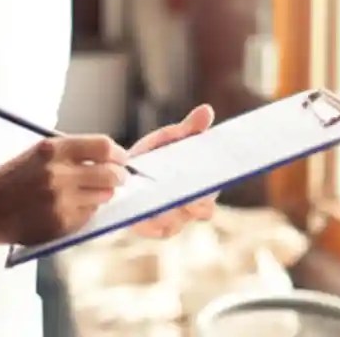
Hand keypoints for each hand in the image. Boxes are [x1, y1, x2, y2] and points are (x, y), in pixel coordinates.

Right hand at [0, 135, 128, 245]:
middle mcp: (58, 175)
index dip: (118, 153)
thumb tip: (111, 158)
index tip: (121, 158)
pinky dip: (85, 211)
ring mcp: (61, 202)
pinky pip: (89, 215)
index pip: (103, 147)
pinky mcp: (61, 224)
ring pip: (104, 196)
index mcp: (53, 150)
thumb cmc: (14, 178)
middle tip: (120, 177)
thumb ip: (73, 153)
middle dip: (120, 176)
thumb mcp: (39, 153)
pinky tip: (67, 208)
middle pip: (111, 174)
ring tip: (84, 193)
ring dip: (101, 194)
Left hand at [128, 104, 219, 237]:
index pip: (215, 188)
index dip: (215, 185)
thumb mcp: (169, 139)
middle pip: (203, 209)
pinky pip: (157, 229)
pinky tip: (145, 212)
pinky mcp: (155, 229)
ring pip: (179, 220)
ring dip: (170, 211)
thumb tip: (207, 110)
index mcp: (203, 185)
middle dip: (195, 201)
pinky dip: (152, 222)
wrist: (125, 174)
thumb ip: (188, 129)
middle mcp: (194, 206)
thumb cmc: (155, 157)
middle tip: (186, 191)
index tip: (210, 177)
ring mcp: (176, 220)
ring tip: (159, 201)